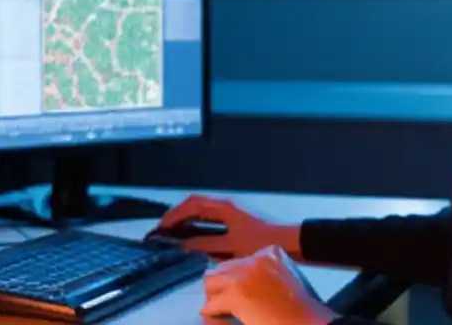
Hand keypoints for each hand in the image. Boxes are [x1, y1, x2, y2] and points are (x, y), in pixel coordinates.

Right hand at [155, 195, 298, 259]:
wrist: (289, 241)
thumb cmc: (264, 241)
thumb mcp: (231, 246)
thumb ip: (206, 245)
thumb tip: (184, 246)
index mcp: (224, 206)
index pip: (192, 204)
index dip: (174, 214)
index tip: (161, 227)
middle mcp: (226, 205)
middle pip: (195, 204)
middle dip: (177, 216)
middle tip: (163, 230)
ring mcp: (232, 212)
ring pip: (202, 211)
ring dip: (187, 220)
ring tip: (174, 234)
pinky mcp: (236, 221)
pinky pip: (211, 219)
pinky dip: (198, 225)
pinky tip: (194, 237)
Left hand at [201, 245, 336, 324]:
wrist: (307, 322)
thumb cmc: (302, 309)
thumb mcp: (290, 279)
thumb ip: (270, 274)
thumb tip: (251, 284)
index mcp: (270, 253)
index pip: (241, 260)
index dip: (238, 276)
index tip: (242, 289)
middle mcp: (253, 260)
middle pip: (223, 268)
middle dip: (222, 284)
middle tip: (225, 300)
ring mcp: (242, 276)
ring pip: (211, 281)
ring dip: (214, 295)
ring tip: (220, 308)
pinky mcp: (234, 296)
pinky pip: (210, 305)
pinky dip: (212, 313)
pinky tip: (218, 317)